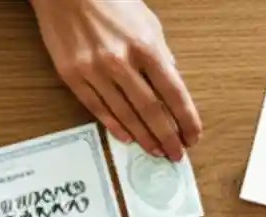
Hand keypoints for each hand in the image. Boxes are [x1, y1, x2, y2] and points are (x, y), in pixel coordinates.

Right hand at [31, 0, 200, 161]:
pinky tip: (127, 138)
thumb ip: (160, 54)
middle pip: (152, 110)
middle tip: (176, 154)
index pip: (174, 92)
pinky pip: (98, 109)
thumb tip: (172, 81)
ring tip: (155, 151)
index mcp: (145, 46)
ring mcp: (95, 71)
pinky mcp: (73, 76)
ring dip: (144, 137)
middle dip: (168, 136)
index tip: (193, 136)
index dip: (186, 119)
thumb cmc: (109, 1)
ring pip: (125, 115)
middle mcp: (121, 61)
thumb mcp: (146, 22)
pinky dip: (115, 127)